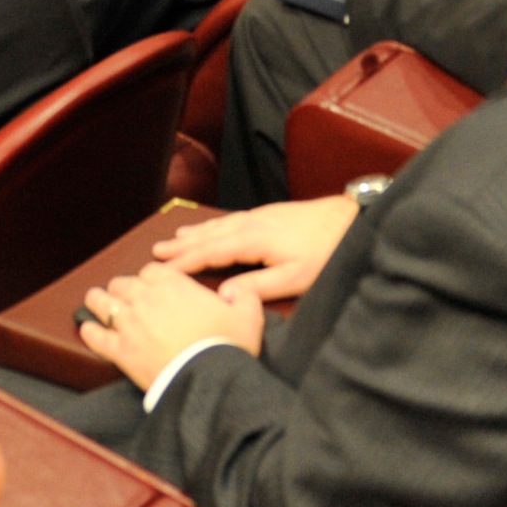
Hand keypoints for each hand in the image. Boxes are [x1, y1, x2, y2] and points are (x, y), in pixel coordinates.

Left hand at [79, 259, 268, 388]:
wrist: (208, 378)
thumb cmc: (228, 346)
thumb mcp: (249, 315)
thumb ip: (244, 296)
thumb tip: (238, 291)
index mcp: (174, 285)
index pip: (151, 270)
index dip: (149, 277)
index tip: (150, 285)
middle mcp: (147, 298)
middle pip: (123, 283)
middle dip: (122, 288)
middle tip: (123, 295)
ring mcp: (129, 323)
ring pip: (104, 303)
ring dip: (99, 301)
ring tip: (95, 302)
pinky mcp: (120, 350)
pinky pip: (96, 336)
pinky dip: (90, 331)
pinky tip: (87, 329)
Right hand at [148, 197, 361, 306]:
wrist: (350, 219)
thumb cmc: (325, 252)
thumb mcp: (294, 278)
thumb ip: (257, 287)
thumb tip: (223, 294)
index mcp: (252, 241)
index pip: (209, 253)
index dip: (184, 262)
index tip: (160, 270)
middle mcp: (250, 224)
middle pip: (208, 236)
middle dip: (181, 245)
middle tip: (155, 252)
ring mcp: (259, 216)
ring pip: (218, 225)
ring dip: (195, 232)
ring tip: (174, 237)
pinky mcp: (269, 213)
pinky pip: (231, 219)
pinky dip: (213, 224)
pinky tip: (213, 226)